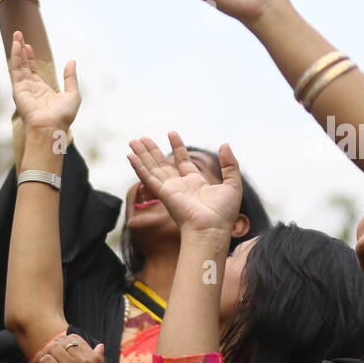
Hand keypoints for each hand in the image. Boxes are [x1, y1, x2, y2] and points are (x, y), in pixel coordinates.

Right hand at [8, 30, 79, 133]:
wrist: (51, 127)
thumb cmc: (62, 116)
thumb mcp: (73, 94)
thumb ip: (71, 78)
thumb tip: (72, 61)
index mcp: (42, 91)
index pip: (33, 71)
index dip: (30, 58)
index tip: (29, 47)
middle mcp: (31, 89)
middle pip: (24, 65)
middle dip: (22, 51)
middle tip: (20, 35)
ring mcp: (23, 88)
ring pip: (18, 64)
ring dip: (17, 49)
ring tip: (17, 33)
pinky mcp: (18, 88)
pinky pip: (15, 68)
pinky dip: (15, 55)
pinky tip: (17, 44)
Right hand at [127, 133, 242, 236]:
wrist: (212, 229)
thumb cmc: (224, 213)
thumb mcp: (233, 184)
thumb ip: (230, 164)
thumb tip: (224, 144)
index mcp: (195, 183)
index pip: (182, 161)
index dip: (177, 147)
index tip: (171, 133)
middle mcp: (179, 186)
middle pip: (162, 164)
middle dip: (152, 150)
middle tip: (142, 138)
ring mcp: (169, 189)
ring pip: (152, 168)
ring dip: (142, 154)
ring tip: (133, 141)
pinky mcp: (163, 192)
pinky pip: (148, 176)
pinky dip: (138, 166)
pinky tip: (130, 156)